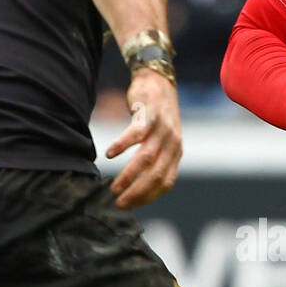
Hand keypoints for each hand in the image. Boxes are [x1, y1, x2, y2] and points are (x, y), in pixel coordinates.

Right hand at [104, 68, 181, 208]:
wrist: (158, 81)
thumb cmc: (155, 116)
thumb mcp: (163, 140)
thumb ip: (157, 159)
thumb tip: (139, 186)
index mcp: (176, 153)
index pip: (165, 183)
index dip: (147, 197)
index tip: (130, 205)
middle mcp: (172, 143)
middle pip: (156, 175)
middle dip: (137, 193)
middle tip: (119, 202)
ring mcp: (162, 129)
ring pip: (146, 159)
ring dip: (129, 176)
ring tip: (113, 187)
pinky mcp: (149, 114)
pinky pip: (135, 133)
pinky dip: (122, 145)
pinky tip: (109, 155)